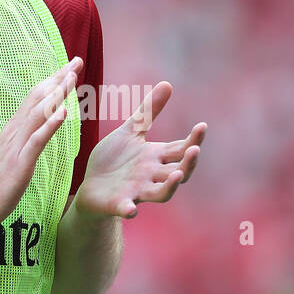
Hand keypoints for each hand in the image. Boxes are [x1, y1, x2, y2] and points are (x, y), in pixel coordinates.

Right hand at [0, 56, 80, 226]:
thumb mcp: (13, 154)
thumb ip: (24, 138)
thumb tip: (36, 128)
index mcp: (14, 129)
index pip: (36, 98)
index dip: (53, 81)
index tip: (69, 68)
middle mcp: (15, 131)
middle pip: (38, 98)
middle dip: (58, 79)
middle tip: (76, 61)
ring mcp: (17, 145)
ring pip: (38, 113)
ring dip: (56, 94)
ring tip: (71, 78)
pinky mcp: (20, 162)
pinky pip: (37, 140)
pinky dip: (50, 125)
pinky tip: (62, 112)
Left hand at [75, 81, 204, 218]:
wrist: (91, 187)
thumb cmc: (114, 160)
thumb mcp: (130, 132)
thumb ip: (148, 112)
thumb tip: (168, 83)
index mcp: (155, 157)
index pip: (180, 149)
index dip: (193, 140)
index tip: (202, 126)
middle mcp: (151, 176)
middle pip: (178, 171)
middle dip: (188, 163)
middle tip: (195, 150)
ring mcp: (137, 191)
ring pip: (161, 193)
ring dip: (171, 186)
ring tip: (177, 175)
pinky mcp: (119, 204)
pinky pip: (127, 208)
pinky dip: (129, 209)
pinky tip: (131, 209)